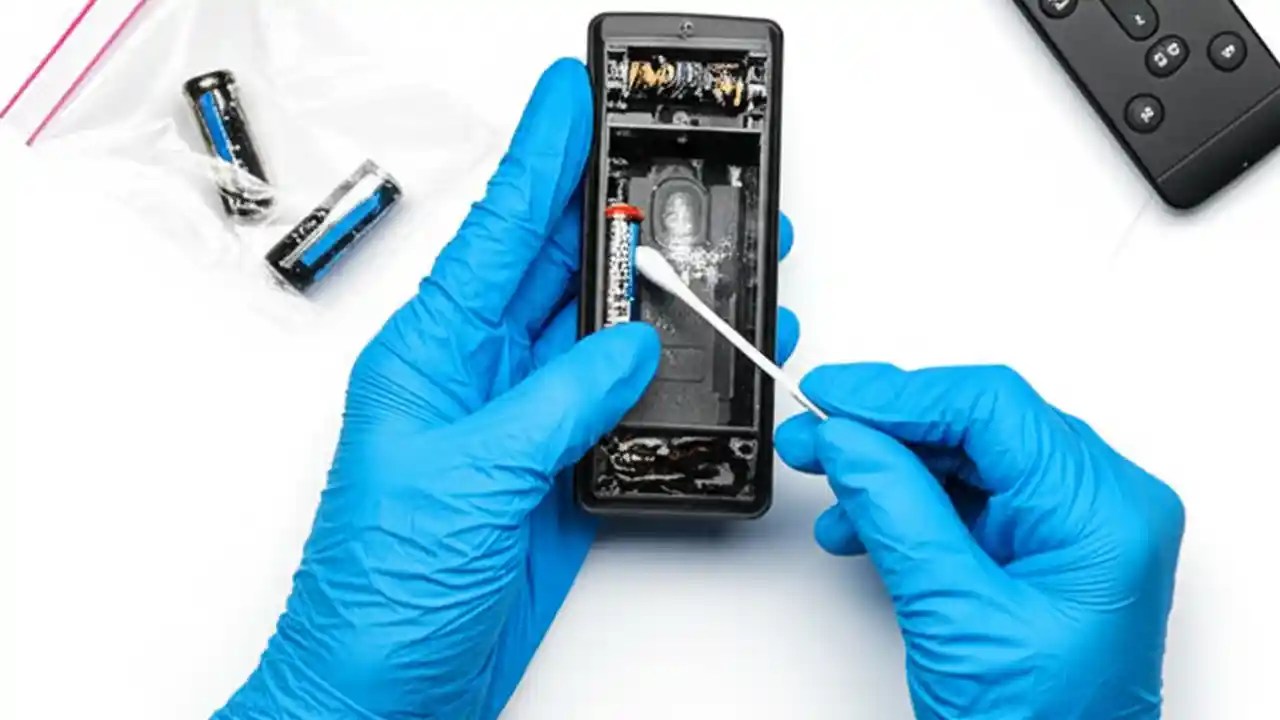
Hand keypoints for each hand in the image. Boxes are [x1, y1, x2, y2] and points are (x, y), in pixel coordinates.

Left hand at [216, 58, 801, 718]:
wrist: (387, 695)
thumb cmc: (378, 591)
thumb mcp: (466, 474)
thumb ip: (555, 401)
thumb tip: (625, 344)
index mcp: (432, 356)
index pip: (499, 232)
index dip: (539, 156)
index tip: (570, 94)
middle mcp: (482, 379)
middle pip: (562, 272)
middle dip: (621, 213)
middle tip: (676, 165)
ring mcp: (527, 426)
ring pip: (605, 338)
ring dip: (661, 299)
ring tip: (720, 256)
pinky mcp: (562, 477)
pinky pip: (625, 410)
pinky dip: (671, 382)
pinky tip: (704, 357)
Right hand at [776, 364, 1184, 718]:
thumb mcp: (955, 616)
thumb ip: (897, 513)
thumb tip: (849, 440)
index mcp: (1102, 515)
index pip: (993, 408)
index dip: (900, 394)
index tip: (832, 396)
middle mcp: (1101, 509)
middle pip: (980, 425)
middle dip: (887, 428)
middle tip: (815, 434)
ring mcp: (1075, 529)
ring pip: (969, 457)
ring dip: (891, 467)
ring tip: (830, 481)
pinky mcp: (1044, 549)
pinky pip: (971, 497)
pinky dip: (910, 502)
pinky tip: (862, 522)